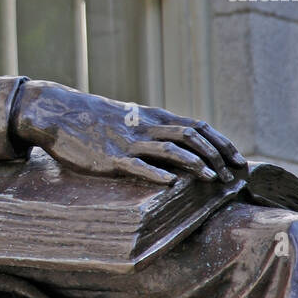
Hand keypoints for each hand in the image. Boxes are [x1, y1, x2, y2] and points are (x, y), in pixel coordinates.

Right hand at [11, 80, 245, 185]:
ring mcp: (129, 143)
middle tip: (231, 176)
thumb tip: (177, 145)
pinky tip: (172, 184)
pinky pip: (137, 166)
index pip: (198, 127)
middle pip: (191, 137)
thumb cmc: (94, 119)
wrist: (59, 113)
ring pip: (170, 150)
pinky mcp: (111, 158)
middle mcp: (146, 128)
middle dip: (216, 156)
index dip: (222, 143)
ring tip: (212, 179)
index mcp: (153, 117)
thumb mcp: (129, 118)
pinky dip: (157, 173)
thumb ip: (153, 129)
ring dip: (195, 164)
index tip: (238, 160)